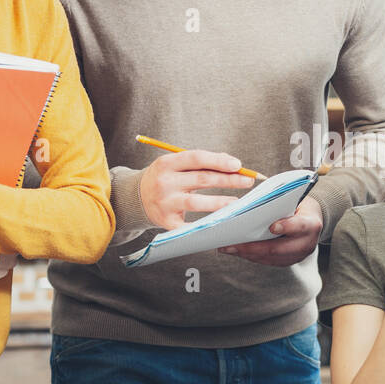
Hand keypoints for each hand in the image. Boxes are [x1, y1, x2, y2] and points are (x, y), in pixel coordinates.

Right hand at [139, 149, 254, 229]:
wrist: (136, 199)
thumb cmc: (165, 179)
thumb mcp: (175, 165)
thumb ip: (200, 163)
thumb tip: (232, 164)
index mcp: (166, 163)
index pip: (196, 158)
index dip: (219, 161)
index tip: (238, 165)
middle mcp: (164, 182)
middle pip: (202, 179)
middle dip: (228, 180)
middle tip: (247, 181)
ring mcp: (164, 203)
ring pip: (197, 203)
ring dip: (220, 202)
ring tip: (237, 202)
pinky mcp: (166, 221)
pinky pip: (189, 225)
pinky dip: (205, 224)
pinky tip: (220, 222)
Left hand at [220, 196, 323, 266]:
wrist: (311, 220)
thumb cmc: (299, 205)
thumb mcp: (294, 199)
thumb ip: (279, 203)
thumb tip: (248, 206)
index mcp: (312, 224)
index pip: (300, 226)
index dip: (287, 227)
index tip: (271, 227)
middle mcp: (307, 244)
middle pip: (278, 248)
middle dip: (253, 247)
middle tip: (232, 243)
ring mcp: (298, 256)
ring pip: (270, 258)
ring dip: (247, 253)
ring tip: (227, 247)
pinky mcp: (287, 262)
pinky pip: (267, 261)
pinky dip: (251, 255)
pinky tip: (236, 250)